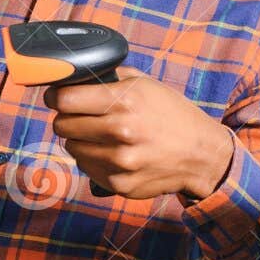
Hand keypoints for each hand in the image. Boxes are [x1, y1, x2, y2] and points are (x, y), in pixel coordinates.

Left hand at [45, 67, 234, 200]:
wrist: (202, 154)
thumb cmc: (173, 114)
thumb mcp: (147, 84)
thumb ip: (110, 77)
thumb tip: (74, 74)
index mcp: (125, 101)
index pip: (65, 100)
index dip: (57, 97)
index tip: (58, 97)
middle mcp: (121, 131)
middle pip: (62, 125)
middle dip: (68, 118)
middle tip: (81, 116)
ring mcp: (120, 162)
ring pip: (72, 148)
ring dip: (80, 140)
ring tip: (102, 135)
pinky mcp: (120, 184)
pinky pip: (87, 168)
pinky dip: (94, 159)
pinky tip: (113, 153)